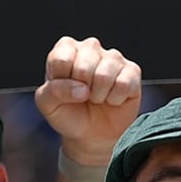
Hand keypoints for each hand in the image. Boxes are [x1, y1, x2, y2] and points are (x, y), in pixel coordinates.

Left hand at [36, 37, 142, 166]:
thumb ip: (53, 92)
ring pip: (104, 76)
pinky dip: (115, 99)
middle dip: (81, 91)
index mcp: (66, 48)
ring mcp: (113, 57)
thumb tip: (82, 89)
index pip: (61, 60)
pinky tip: (112, 99)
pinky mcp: (132, 71)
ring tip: (97, 98)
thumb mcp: (48, 105)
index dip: (62, 84)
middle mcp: (91, 47)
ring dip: (99, 96)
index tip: (64, 91)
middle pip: (83, 68)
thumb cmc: (69, 114)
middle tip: (83, 96)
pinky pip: (124, 84)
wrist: (92, 134)